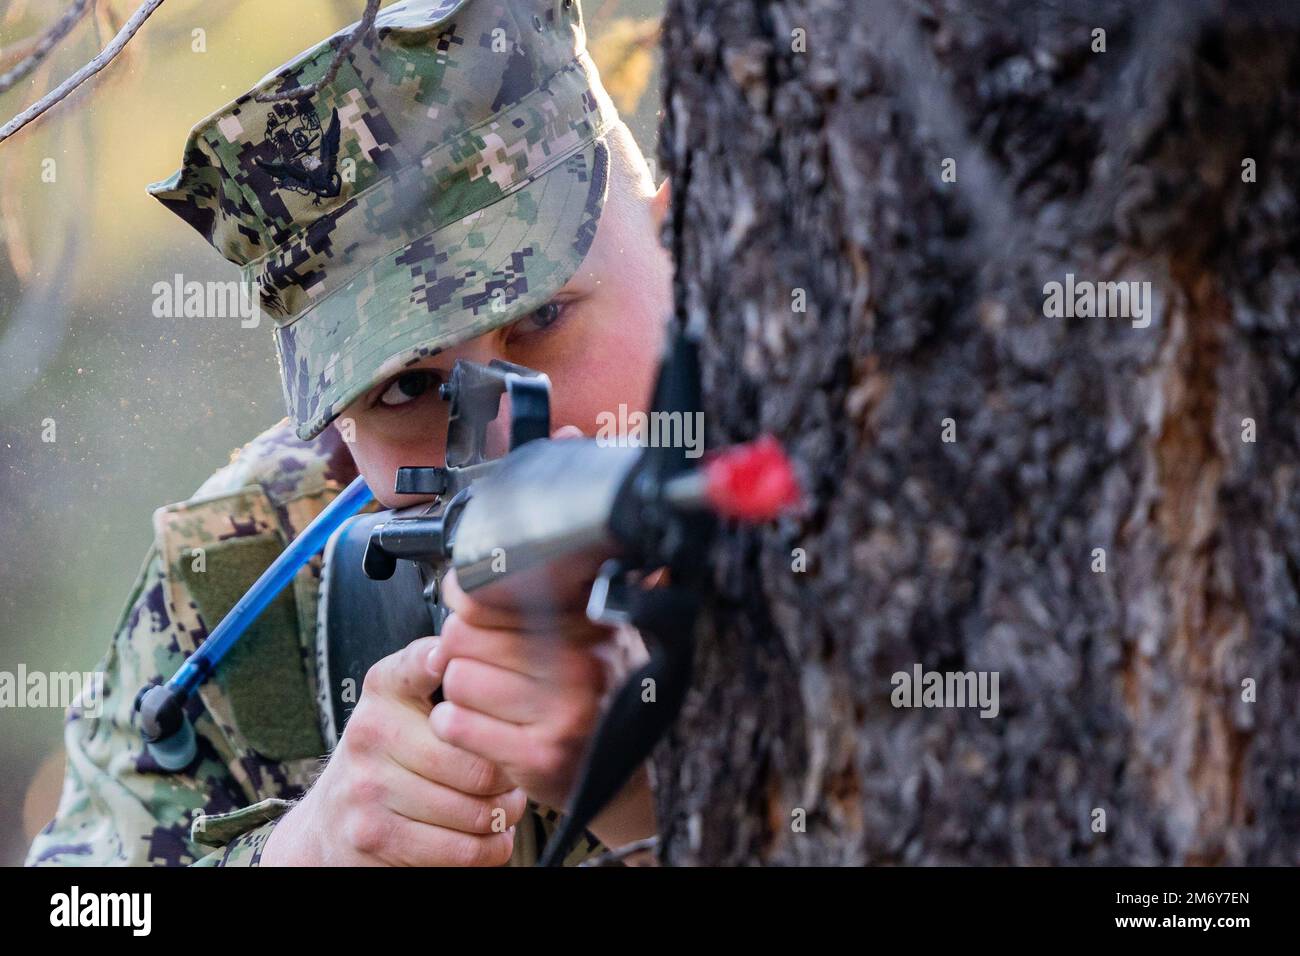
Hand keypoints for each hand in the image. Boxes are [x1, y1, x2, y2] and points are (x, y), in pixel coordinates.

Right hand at [261, 636, 526, 865]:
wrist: (331, 822)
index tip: (488, 686)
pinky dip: (492, 848)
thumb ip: (446, 677)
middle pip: (478, 762)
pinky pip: (462, 849)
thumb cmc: (391, 757)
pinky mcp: (376, 836)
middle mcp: (372, 730)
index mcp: (385, 687)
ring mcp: (369, 786)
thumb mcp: (406, 705)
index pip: (427, 664)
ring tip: (504, 808)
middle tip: (516, 781)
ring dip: (505, 816)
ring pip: (476, 810)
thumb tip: (503, 661)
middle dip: (511, 779)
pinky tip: (490, 837)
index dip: (467, 677)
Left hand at [427, 570, 656, 847]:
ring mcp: (564, 709)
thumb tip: (456, 587)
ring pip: (457, 678)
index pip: (491, 594)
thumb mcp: (563, 637)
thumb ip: (513, 605)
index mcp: (585, 620)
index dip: (469, 612)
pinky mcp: (540, 754)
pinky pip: (457, 724)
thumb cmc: (577, 698)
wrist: (614, 772)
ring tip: (492, 704)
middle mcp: (581, 660)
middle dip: (461, 656)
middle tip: (487, 674)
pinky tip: (481, 729)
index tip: (475, 625)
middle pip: (463, 634)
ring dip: (460, 695)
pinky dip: (454, 726)